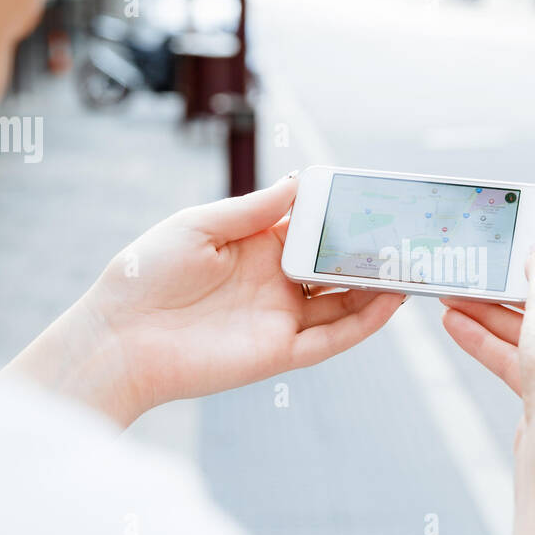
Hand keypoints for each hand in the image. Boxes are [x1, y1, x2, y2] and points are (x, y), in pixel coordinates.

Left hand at [1, 174, 403, 425]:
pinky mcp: (280, 353)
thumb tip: (299, 182)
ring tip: (414, 266)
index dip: (343, 215)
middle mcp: (275, 283)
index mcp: (256, 247)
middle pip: (336, 266)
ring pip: (345, 302)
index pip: (313, 228)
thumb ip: (253, 209)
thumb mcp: (199, 226)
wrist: (120, 337)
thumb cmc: (147, 274)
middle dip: (373, 251)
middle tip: (410, 233)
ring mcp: (280, 318)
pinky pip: (333, 337)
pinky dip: (365, 323)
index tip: (376, 196)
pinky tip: (391, 302)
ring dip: (379, 287)